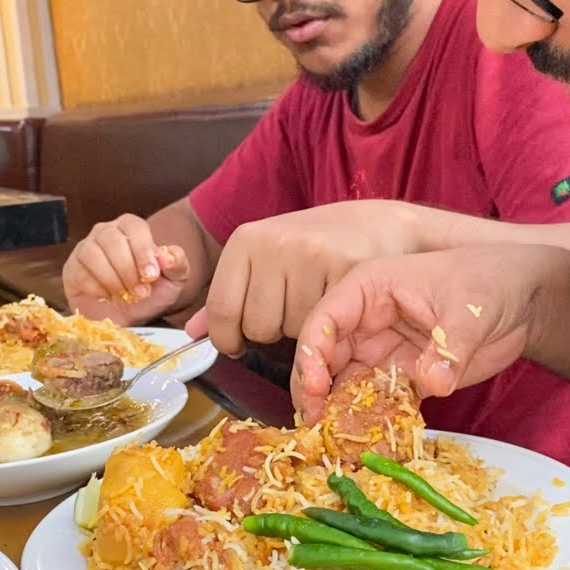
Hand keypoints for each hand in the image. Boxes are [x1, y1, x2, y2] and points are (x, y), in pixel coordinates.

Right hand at [63, 214, 190, 324]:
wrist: (130, 316)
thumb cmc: (151, 292)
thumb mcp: (174, 280)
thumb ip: (177, 263)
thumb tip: (167, 256)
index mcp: (130, 227)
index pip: (134, 227)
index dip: (142, 250)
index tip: (151, 276)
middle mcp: (105, 232)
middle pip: (111, 240)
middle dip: (128, 270)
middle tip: (140, 293)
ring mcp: (85, 249)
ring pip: (92, 254)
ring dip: (112, 280)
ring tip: (125, 296)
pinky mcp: (72, 269)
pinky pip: (80, 274)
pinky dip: (97, 290)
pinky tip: (108, 298)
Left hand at [185, 200, 426, 354]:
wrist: (378, 227)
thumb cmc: (314, 249)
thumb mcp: (263, 261)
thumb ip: (228, 297)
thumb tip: (191, 333)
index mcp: (246, 240)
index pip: (221, 310)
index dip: (227, 338)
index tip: (236, 343)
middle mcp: (275, 243)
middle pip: (257, 327)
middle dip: (272, 330)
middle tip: (293, 305)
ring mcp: (311, 255)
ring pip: (292, 331)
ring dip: (303, 328)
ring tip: (317, 298)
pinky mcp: (347, 270)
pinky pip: (325, 325)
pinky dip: (331, 326)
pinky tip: (337, 302)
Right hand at [289, 245, 550, 422]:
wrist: (522, 299)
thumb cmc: (490, 282)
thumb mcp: (470, 308)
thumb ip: (449, 346)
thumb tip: (432, 383)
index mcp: (368, 289)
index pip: (325, 319)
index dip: (312, 352)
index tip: (316, 387)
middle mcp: (365, 321)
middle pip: (323, 356)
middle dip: (313, 390)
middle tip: (314, 424)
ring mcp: (381, 350)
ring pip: (343, 383)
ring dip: (336, 411)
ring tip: (332, 441)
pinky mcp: (401, 376)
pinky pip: (376, 402)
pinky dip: (370, 422)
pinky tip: (366, 445)